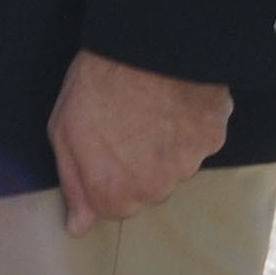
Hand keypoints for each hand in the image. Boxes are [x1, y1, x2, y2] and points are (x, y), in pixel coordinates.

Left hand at [47, 49, 232, 235]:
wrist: (142, 47)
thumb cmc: (96, 86)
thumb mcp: (63, 131)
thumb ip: (73, 184)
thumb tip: (78, 227)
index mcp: (114, 190)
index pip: (112, 207)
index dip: (104, 176)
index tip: (100, 148)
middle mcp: (154, 188)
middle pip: (145, 190)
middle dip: (135, 166)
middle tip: (123, 124)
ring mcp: (188, 166)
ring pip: (173, 168)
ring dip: (162, 147)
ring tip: (146, 108)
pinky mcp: (212, 139)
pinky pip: (198, 142)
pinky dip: (187, 127)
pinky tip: (171, 100)